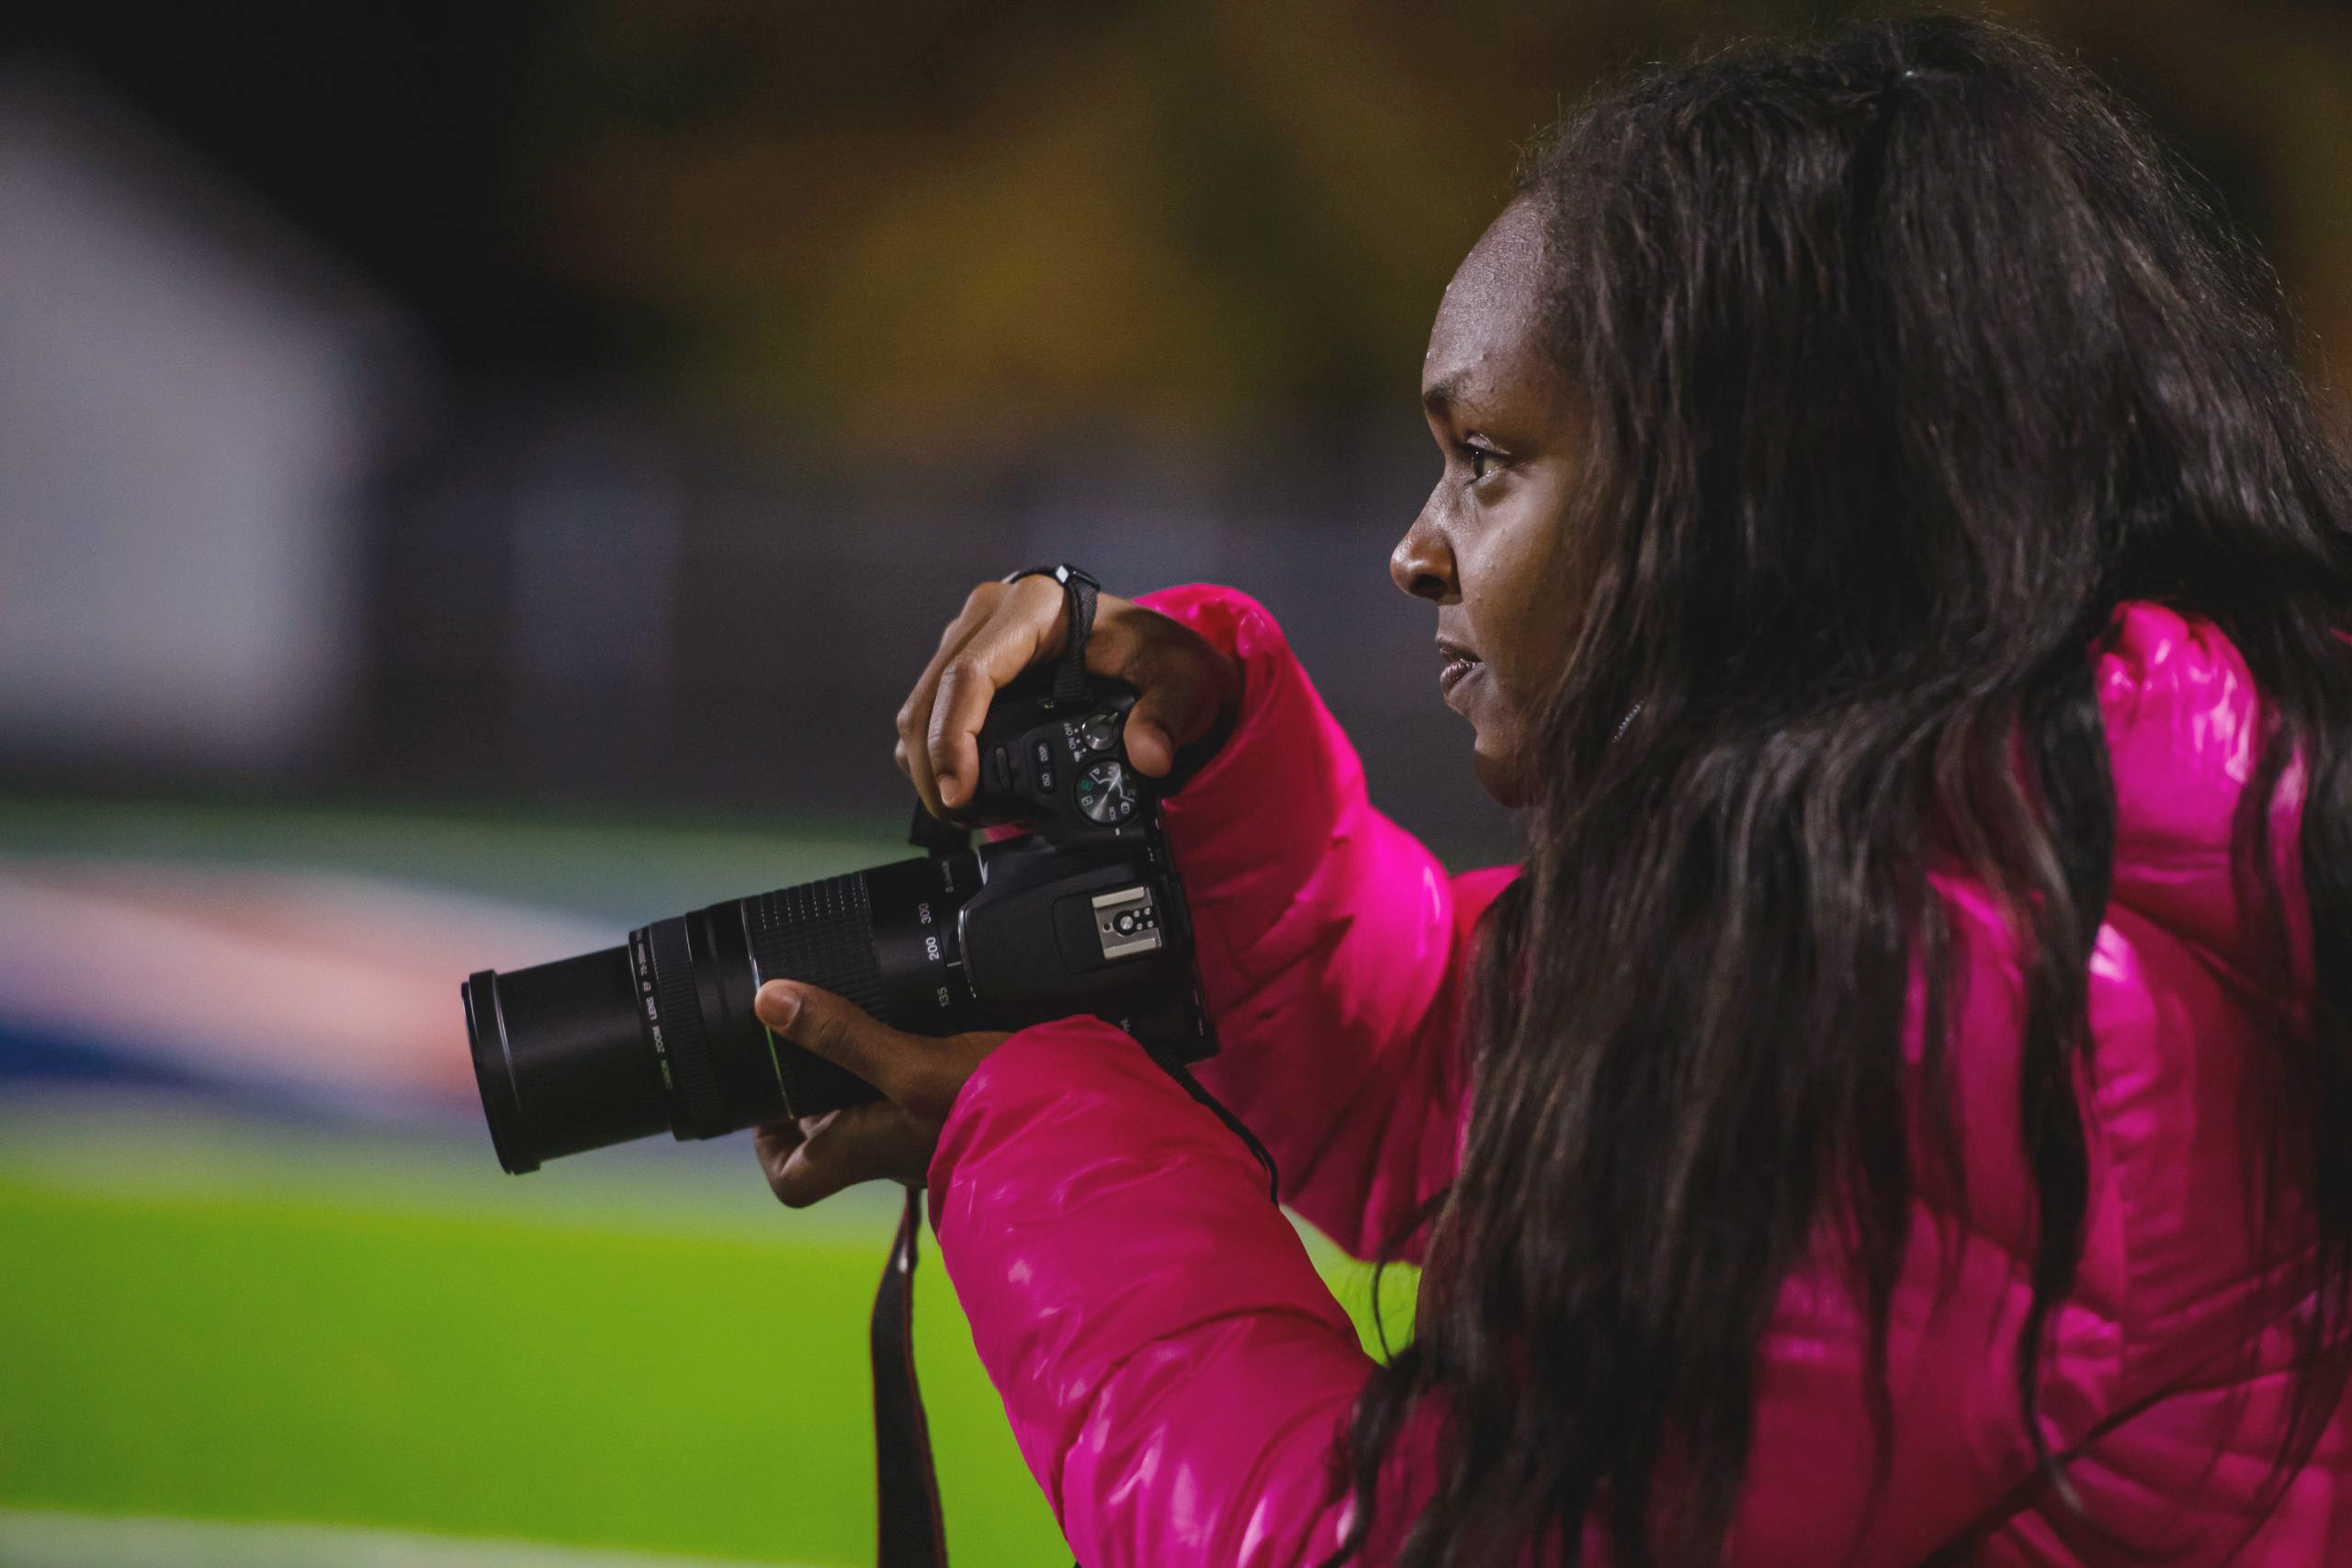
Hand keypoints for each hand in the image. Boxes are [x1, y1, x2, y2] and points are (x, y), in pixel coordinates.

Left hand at [749, 979, 1012, 1206]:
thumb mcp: (913, 1063)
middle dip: (821, 1084)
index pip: (793, 1178)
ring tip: (874, 1013)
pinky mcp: (971, 1117)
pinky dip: (918, 1059)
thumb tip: (772, 1003)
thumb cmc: (996, 1116)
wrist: (1078, 1131)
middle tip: (820, 1027)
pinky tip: (936, 1022)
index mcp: (863, 1148)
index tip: (768, 1093)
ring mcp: (932, 1139)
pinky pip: (924, 1096)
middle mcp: (892, 1152)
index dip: (770, 1143)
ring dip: (871, 1066)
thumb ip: (844, 1034)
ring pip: (878, 1110)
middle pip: (833, 1134)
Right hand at [895, 576, 1242, 817]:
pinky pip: (931, 713)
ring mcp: (973, 637)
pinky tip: (966, 790)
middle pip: (931, 696)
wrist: (1151, 648)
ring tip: (968, 813)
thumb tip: (1148, 755)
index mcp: (1035, 608)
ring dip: (931, 765)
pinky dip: (938, 755)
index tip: (960, 793)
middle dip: (934, 767)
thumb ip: (1169, 715)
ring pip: (920, 707)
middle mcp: (992, 615)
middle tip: (962, 819)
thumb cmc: (1158, 656)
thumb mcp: (1182, 680)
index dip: (953, 738)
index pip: (970, 673)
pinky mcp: (967, 664)